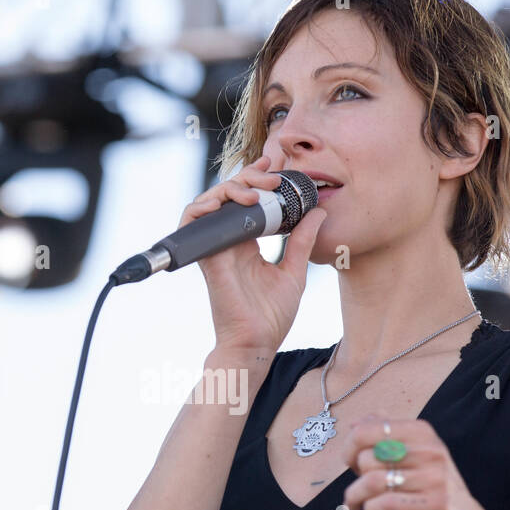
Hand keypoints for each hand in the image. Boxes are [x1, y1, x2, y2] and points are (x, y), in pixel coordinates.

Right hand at [180, 154, 327, 354]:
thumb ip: (302, 241)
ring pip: (209, 202)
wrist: (256, 343)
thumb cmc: (271, 316)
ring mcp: (214, 248)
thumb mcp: (294, 271)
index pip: (244, 201)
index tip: (274, 166)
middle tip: (271, 176)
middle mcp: (227, 242)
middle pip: (228, 195)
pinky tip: (229, 202)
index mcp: (246, 243)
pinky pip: (190, 222)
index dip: (254, 178)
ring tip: (255, 189)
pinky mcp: (205, 257)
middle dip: (248, 177)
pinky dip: (203, 205)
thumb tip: (319, 211)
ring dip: (229, 187)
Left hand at [341, 414, 499, 509]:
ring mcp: (434, 478)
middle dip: (354, 477)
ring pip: (371, 482)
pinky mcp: (432, 506)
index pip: (367, 431)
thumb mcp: (412, 452)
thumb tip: (353, 425)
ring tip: (355, 504)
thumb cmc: (430, 485)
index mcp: (421, 431)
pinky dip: (369, 509)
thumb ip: (384, 435)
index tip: (351, 463)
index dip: (349, 448)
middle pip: (367, 458)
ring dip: (355, 496)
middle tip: (358, 488)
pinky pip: (384, 504)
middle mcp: (430, 451)